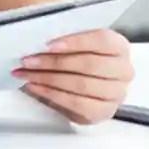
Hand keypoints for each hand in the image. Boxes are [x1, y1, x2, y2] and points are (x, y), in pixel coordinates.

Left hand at [13, 29, 134, 124]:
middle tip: (27, 60)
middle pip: (90, 64)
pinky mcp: (103, 112)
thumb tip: (38, 36)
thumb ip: (62, 36)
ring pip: (82, 85)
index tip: (48, 44)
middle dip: (54, 62)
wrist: (78, 78)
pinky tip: (34, 86)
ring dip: (48, 79)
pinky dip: (52, 94)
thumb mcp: (70, 40)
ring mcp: (116, 93)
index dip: (75, 42)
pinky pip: (77, 105)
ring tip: (25, 73)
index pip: (102, 40)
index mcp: (118, 46)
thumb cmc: (73, 53)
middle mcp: (123, 70)